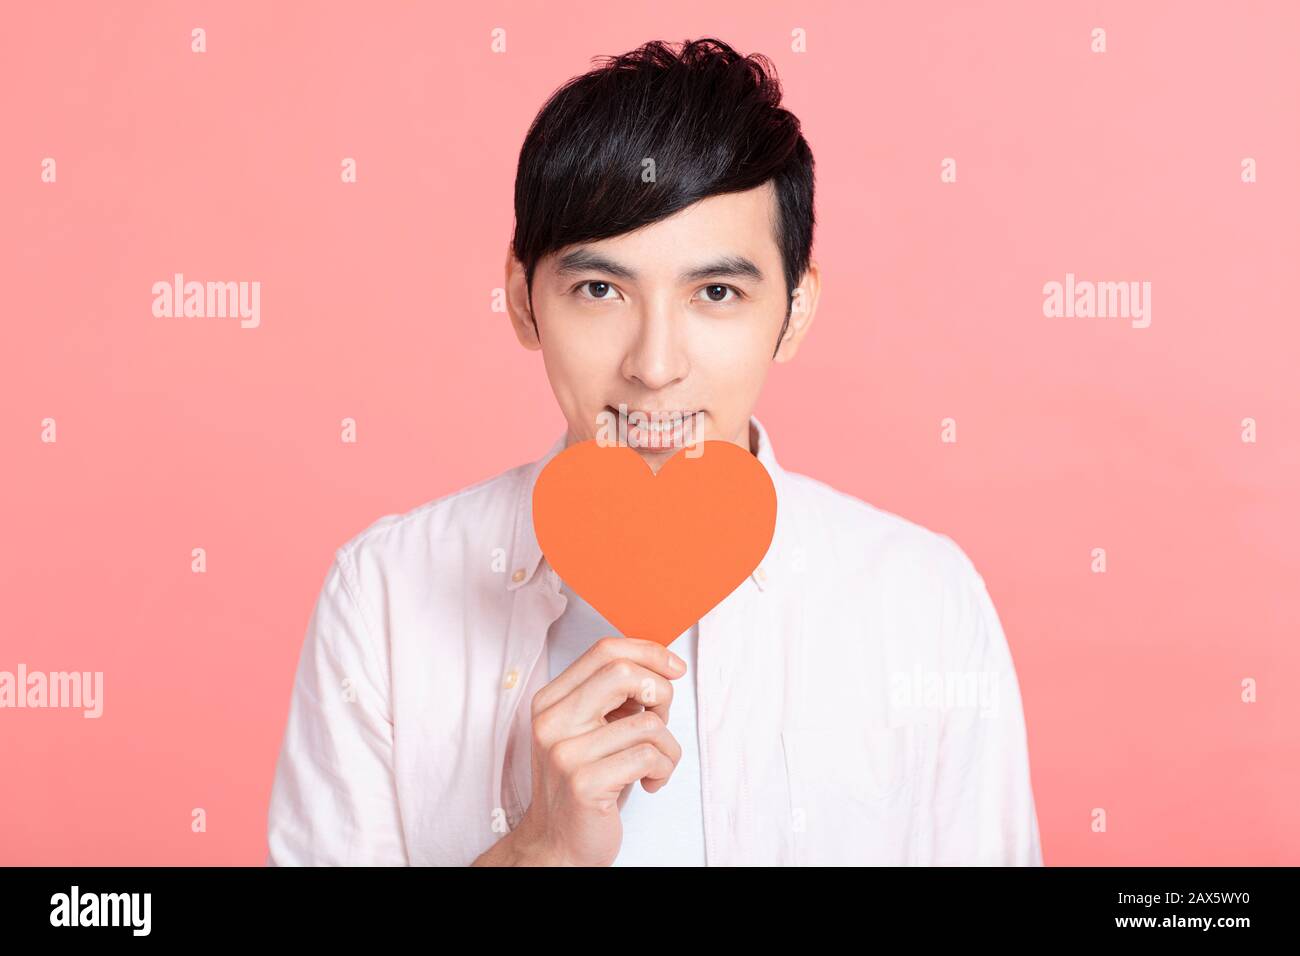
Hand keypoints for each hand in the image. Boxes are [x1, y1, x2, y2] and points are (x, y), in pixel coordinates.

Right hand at [481, 636, 686, 865]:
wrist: (557, 846)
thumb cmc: (585, 786)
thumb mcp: (591, 731)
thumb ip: (613, 698)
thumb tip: (659, 666)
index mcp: (551, 701)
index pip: (604, 651)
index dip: (648, 652)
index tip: (674, 668)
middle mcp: (552, 722)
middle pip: (623, 673)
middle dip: (661, 693)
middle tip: (662, 719)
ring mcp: (565, 753)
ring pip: (647, 722)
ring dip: (667, 746)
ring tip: (655, 765)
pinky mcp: (584, 784)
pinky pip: (649, 757)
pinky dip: (663, 770)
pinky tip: (649, 783)